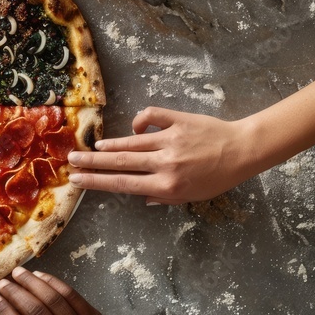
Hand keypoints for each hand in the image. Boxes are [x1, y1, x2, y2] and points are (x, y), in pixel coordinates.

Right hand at [66, 107, 257, 204]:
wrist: (243, 150)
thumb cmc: (219, 178)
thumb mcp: (192, 197)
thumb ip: (164, 198)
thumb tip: (141, 196)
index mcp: (166, 185)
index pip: (123, 183)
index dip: (97, 182)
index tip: (78, 180)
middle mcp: (164, 163)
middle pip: (119, 162)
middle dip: (92, 162)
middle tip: (71, 160)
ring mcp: (170, 140)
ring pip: (131, 141)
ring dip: (111, 145)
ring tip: (94, 148)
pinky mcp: (178, 121)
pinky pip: (151, 117)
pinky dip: (139, 121)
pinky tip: (134, 127)